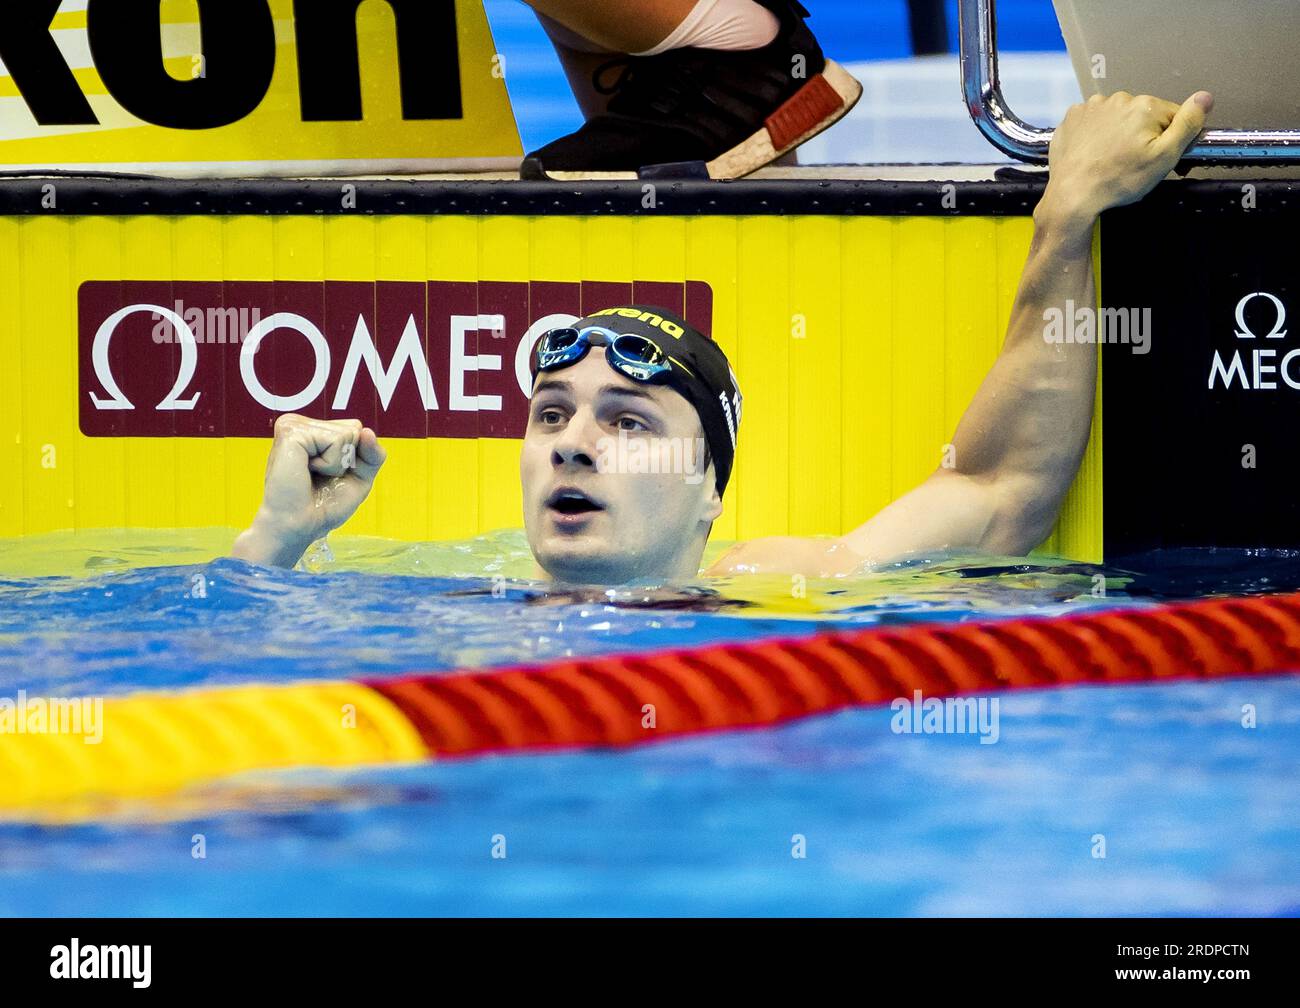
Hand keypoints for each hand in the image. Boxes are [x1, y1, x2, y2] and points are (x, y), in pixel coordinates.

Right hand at [231, 414, 386, 565]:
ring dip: (337, 463)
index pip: (356, 429)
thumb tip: (367, 431)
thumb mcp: (359, 478)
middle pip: (354, 428)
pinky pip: (337, 440)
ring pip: (347, 433)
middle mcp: (300, 424)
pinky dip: (331, 463)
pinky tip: (307, 471)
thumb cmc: (323, 506)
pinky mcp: (292, 432)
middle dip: (346, 459)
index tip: (329, 476)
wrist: (299, 525)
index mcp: (311, 431)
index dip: (354, 458)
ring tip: (311, 475)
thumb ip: (373, 454)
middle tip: (319, 477)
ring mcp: (293, 424)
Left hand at [1039, 90, 1212, 228]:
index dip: (1170, 138)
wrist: (1072, 194)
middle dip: (1143, 135)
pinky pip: (1093, 122)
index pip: (1172, 116)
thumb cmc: (1117, 180)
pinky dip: (1095, 134)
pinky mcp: (1073, 118)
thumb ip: (1187, 125)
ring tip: (1110, 160)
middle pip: (1143, 116)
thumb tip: (1205, 97)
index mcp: (1146, 106)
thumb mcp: (1164, 157)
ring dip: (1118, 133)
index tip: (1159, 157)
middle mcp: (1119, 99)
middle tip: (1132, 163)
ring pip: (1117, 118)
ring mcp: (1092, 107)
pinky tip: (1094, 153)